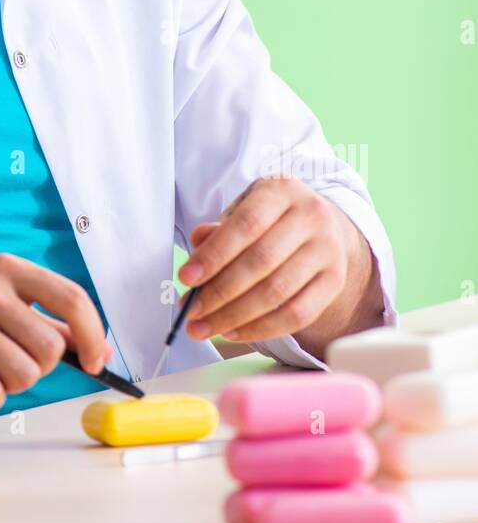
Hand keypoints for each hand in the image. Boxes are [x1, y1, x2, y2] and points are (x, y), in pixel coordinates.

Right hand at [0, 253, 112, 411]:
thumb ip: (41, 315)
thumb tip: (93, 345)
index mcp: (6, 268)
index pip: (71, 297)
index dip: (93, 334)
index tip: (97, 361)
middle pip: (51, 348)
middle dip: (40, 367)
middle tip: (10, 359)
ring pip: (25, 376)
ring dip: (11, 384)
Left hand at [177, 175, 370, 345]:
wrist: (323, 226)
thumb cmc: (272, 219)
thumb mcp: (245, 208)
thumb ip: (219, 229)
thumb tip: (197, 248)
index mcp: (283, 190)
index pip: (246, 224)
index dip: (214, 254)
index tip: (186, 277)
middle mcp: (312, 216)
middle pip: (261, 262)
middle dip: (219, 292)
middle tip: (191, 311)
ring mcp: (328, 250)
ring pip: (277, 293)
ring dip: (235, 316)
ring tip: (206, 327)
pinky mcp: (335, 281)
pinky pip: (297, 315)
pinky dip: (261, 329)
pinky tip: (234, 331)